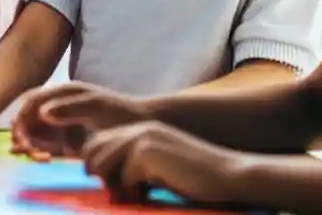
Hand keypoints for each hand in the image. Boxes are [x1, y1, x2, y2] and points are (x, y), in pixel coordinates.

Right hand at [12, 82, 147, 159]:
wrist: (143, 125)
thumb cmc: (121, 112)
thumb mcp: (96, 106)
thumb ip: (69, 107)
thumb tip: (42, 113)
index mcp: (62, 92)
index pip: (31, 101)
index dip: (22, 116)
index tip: (23, 135)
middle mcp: (58, 105)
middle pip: (29, 117)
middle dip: (24, 133)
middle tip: (29, 150)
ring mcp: (63, 122)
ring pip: (35, 132)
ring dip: (31, 144)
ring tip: (41, 156)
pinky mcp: (69, 139)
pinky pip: (47, 145)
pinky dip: (41, 151)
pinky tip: (45, 159)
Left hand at [79, 121, 253, 205]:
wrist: (228, 175)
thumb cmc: (194, 179)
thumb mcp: (156, 170)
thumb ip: (131, 168)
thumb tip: (103, 182)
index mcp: (140, 130)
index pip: (97, 142)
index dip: (96, 164)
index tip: (112, 185)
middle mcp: (138, 129)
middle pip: (93, 150)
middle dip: (101, 174)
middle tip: (124, 192)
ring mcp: (142, 137)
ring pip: (103, 163)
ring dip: (116, 184)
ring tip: (140, 193)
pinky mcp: (147, 152)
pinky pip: (125, 177)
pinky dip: (136, 191)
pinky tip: (155, 192)